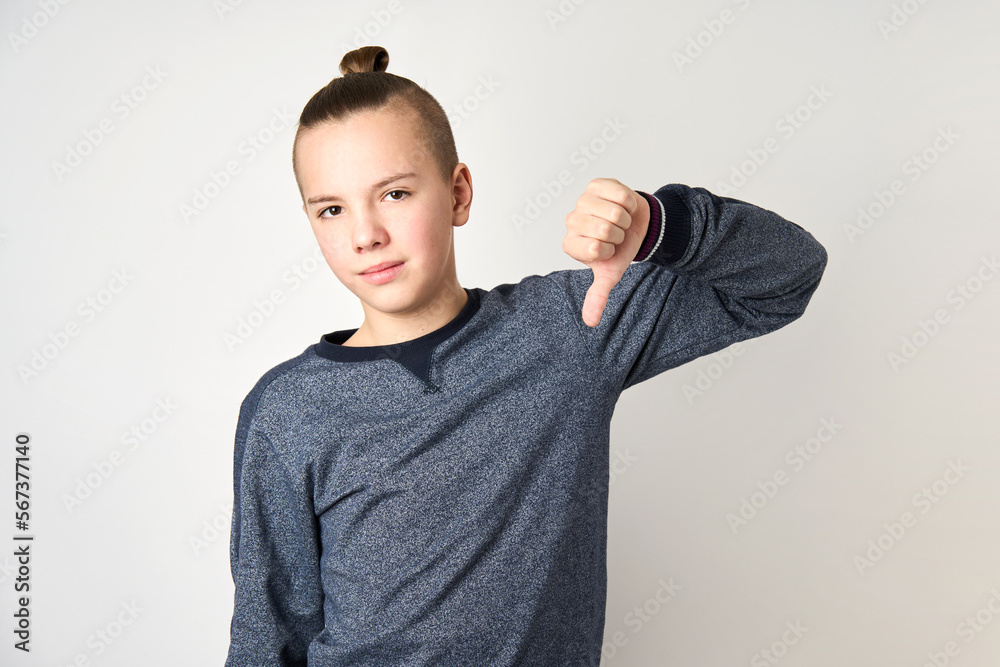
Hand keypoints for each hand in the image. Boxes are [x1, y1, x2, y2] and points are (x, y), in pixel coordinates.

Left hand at [562, 178, 649, 326]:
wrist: (635, 226)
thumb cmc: (619, 250)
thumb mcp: (610, 274)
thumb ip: (598, 296)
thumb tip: (590, 322)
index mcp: (570, 245)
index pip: (594, 248)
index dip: (610, 250)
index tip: (608, 250)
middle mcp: (571, 222)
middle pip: (605, 229)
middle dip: (619, 234)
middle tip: (616, 235)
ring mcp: (582, 201)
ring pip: (614, 212)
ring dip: (625, 219)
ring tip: (619, 221)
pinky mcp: (596, 185)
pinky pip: (620, 194)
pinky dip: (629, 202)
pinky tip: (623, 206)